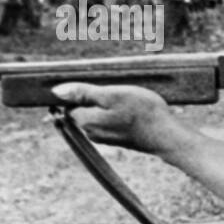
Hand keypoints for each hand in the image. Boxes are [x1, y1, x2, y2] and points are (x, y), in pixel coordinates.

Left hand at [51, 83, 188, 156]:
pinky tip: (131, 107)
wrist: (167, 137)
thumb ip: (84, 93)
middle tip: (114, 88)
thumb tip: (57, 92)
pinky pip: (108, 121)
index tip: (97, 84)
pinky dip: (115, 112)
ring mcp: (105, 137)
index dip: (78, 91)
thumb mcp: (113, 95)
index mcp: (86, 121)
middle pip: (82, 109)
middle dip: (92, 97)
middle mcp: (91, 132)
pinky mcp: (118, 139)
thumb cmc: (143, 113)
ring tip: (125, 96)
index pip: (68, 103)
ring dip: (106, 104)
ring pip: (96, 114)